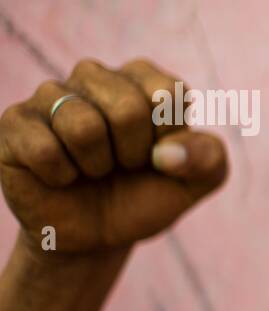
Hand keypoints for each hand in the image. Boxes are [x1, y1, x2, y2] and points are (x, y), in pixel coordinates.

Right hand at [0, 58, 227, 255]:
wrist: (98, 235)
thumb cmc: (146, 196)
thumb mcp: (196, 182)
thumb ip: (208, 159)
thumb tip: (167, 155)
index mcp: (143, 78)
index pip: (169, 95)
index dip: (169, 139)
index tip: (159, 153)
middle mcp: (95, 75)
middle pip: (128, 109)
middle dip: (133, 154)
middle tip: (123, 165)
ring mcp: (51, 95)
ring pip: (83, 126)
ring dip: (96, 166)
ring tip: (93, 170)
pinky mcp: (15, 122)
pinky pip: (44, 148)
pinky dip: (61, 176)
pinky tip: (61, 176)